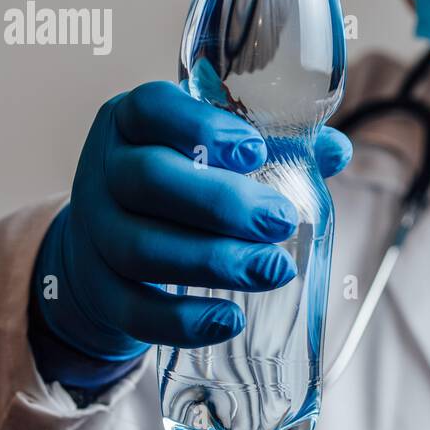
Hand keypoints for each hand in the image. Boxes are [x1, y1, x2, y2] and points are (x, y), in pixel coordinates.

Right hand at [33, 81, 350, 360]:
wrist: (107, 243)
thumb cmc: (180, 185)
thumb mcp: (213, 154)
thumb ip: (276, 145)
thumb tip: (336, 151)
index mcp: (133, 122)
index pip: (151, 108)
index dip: (201, 125)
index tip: (256, 150)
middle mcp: (105, 170)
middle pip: (148, 181)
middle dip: (222, 204)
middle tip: (281, 221)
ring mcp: (93, 232)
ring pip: (140, 249)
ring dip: (213, 262)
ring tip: (274, 271)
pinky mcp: (97, 290)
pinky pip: (132, 310)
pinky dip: (181, 320)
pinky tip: (229, 319)